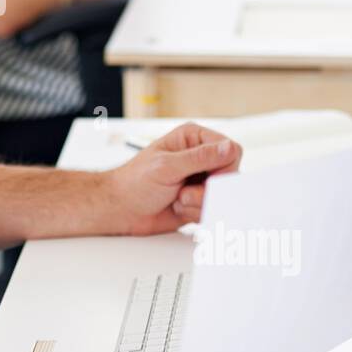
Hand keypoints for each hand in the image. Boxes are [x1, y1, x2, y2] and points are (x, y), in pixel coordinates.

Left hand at [100, 122, 241, 234]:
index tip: (207, 178)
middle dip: (207, 190)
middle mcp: (199, 157)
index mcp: (193, 138)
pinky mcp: (199, 200)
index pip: (230, 149)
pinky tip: (178, 207)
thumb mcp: (166, 166)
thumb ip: (199, 158)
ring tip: (177, 199)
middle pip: (229, 175)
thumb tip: (227, 148)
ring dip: (198, 203)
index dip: (223, 167)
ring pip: (221, 196)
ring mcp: (200, 180)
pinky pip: (212, 210)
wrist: (122, 209)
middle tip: (184, 192)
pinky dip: (195, 213)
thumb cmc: (134, 182)